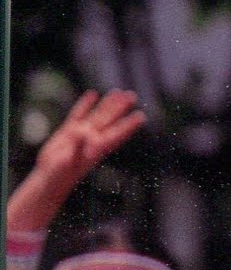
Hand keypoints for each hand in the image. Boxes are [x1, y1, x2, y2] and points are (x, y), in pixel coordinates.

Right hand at [9, 90, 145, 228]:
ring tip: (117, 92)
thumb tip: (84, 132)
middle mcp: (93, 139)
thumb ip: (78, 146)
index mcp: (97, 147)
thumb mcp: (69, 160)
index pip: (117, 133)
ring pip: (97, 114)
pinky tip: (92, 94)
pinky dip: (86, 104)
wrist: (50, 178)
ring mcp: (81, 133)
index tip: (141, 116)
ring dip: (108, 104)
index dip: (129, 125)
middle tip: (132, 95)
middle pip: (110, 120)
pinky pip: (79, 114)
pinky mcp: (68, 131)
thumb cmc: (61, 174)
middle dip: (120, 108)